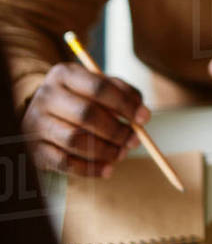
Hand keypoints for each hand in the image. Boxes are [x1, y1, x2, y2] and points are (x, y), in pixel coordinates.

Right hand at [20, 63, 147, 176]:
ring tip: (122, 153)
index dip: (125, 104)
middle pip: (86, 115)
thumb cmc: (81, 98)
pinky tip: (107, 169)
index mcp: (64, 75)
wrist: (44, 114)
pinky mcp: (34, 149)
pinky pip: (64, 163)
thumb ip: (123, 93)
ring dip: (105, 151)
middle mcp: (46, 96)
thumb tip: (142, 114)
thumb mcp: (99, 86)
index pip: (99, 88)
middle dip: (116, 131)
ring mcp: (36, 123)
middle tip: (135, 140)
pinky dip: (90, 168)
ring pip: (75, 140)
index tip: (144, 118)